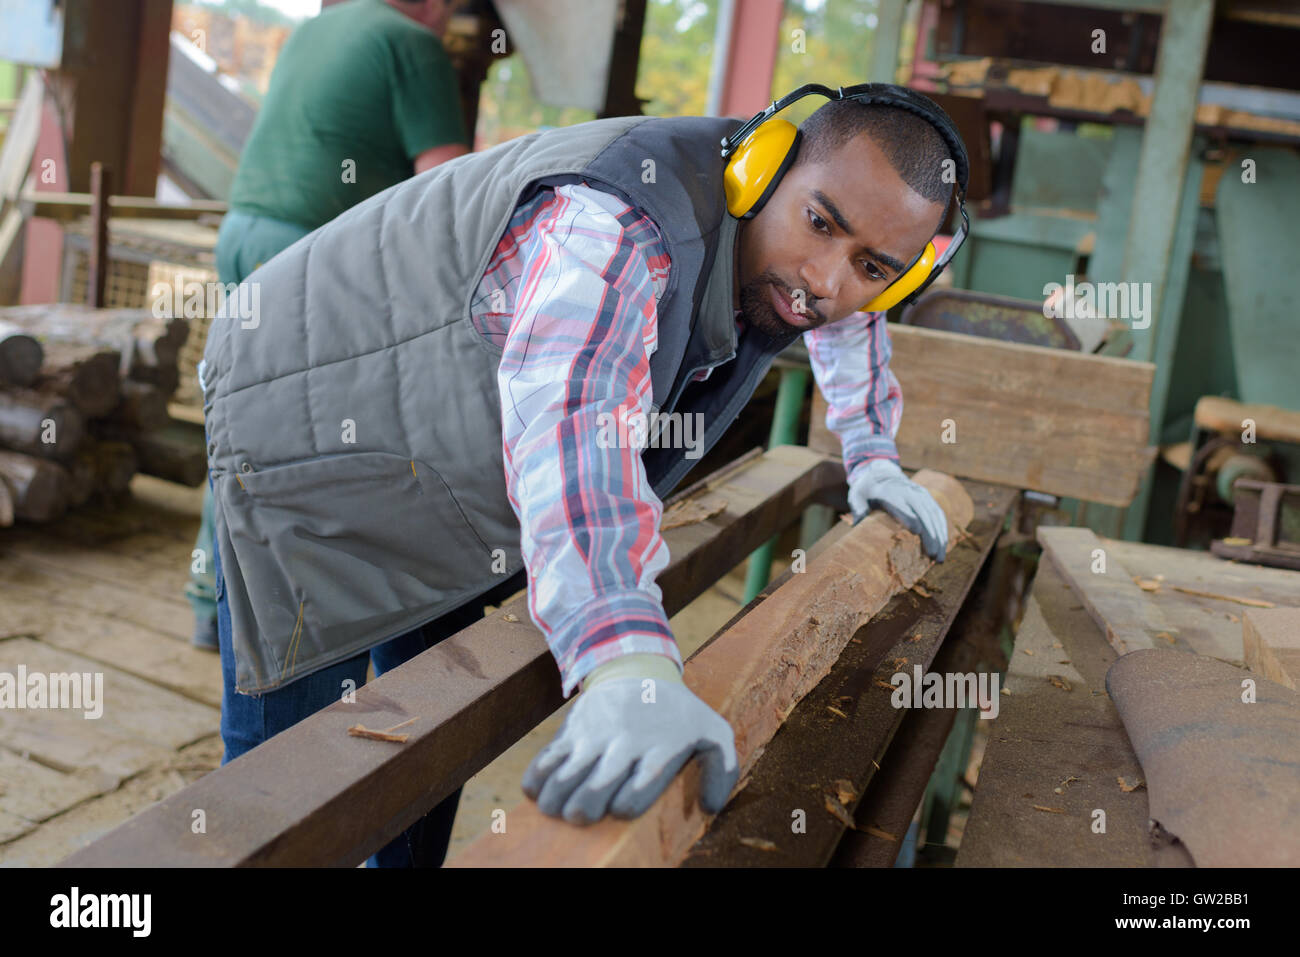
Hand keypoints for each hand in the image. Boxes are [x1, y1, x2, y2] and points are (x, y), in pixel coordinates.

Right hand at [521, 657, 738, 824]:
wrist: (638, 668)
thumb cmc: (679, 714)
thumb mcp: (714, 732)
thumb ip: (722, 771)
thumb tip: (709, 809)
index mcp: (658, 752)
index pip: (635, 791)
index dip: (624, 806)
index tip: (622, 808)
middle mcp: (623, 745)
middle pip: (593, 791)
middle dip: (583, 810)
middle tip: (582, 814)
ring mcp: (593, 737)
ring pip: (564, 779)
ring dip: (555, 802)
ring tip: (558, 810)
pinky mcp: (570, 731)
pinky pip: (545, 761)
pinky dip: (536, 781)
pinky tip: (539, 793)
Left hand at [848, 458, 948, 561]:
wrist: (881, 473)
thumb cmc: (866, 491)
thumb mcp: (856, 496)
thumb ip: (857, 509)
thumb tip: (857, 524)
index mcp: (889, 492)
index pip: (901, 504)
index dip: (909, 516)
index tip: (916, 531)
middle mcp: (908, 491)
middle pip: (922, 513)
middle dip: (929, 534)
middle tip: (933, 556)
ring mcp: (920, 494)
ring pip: (933, 515)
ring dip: (939, 536)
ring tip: (939, 558)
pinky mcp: (927, 498)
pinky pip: (938, 514)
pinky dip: (942, 530)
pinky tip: (943, 545)